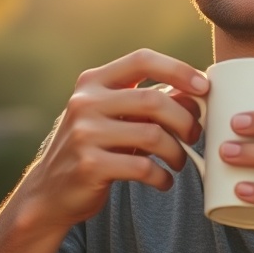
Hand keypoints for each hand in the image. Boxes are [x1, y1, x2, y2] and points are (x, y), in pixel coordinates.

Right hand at [19, 49, 208, 230]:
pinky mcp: (89, 166)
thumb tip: (196, 93)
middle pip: (154, 100)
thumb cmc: (94, 148)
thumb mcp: (114, 117)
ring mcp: (84, 134)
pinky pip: (142, 167)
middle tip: (195, 136)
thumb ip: (147, 102)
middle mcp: (85, 103)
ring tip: (179, 162)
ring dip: (176, 152)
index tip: (204, 87)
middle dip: (185, 120)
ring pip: (153, 135)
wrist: (50, 192)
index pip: (142, 60)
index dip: (178, 69)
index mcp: (93, 82)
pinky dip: (161, 177)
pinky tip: (163, 181)